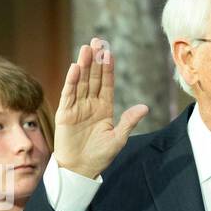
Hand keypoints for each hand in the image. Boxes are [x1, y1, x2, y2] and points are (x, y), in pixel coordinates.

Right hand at [54, 37, 148, 179]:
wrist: (81, 169)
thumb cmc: (100, 155)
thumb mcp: (119, 138)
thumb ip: (129, 121)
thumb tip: (144, 107)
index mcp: (104, 108)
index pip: (106, 84)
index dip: (108, 69)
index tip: (110, 53)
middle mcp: (90, 104)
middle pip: (93, 78)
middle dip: (96, 60)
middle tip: (97, 41)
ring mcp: (77, 107)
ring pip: (81, 81)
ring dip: (84, 65)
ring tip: (87, 48)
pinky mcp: (65, 113)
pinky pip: (69, 94)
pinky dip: (72, 81)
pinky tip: (76, 68)